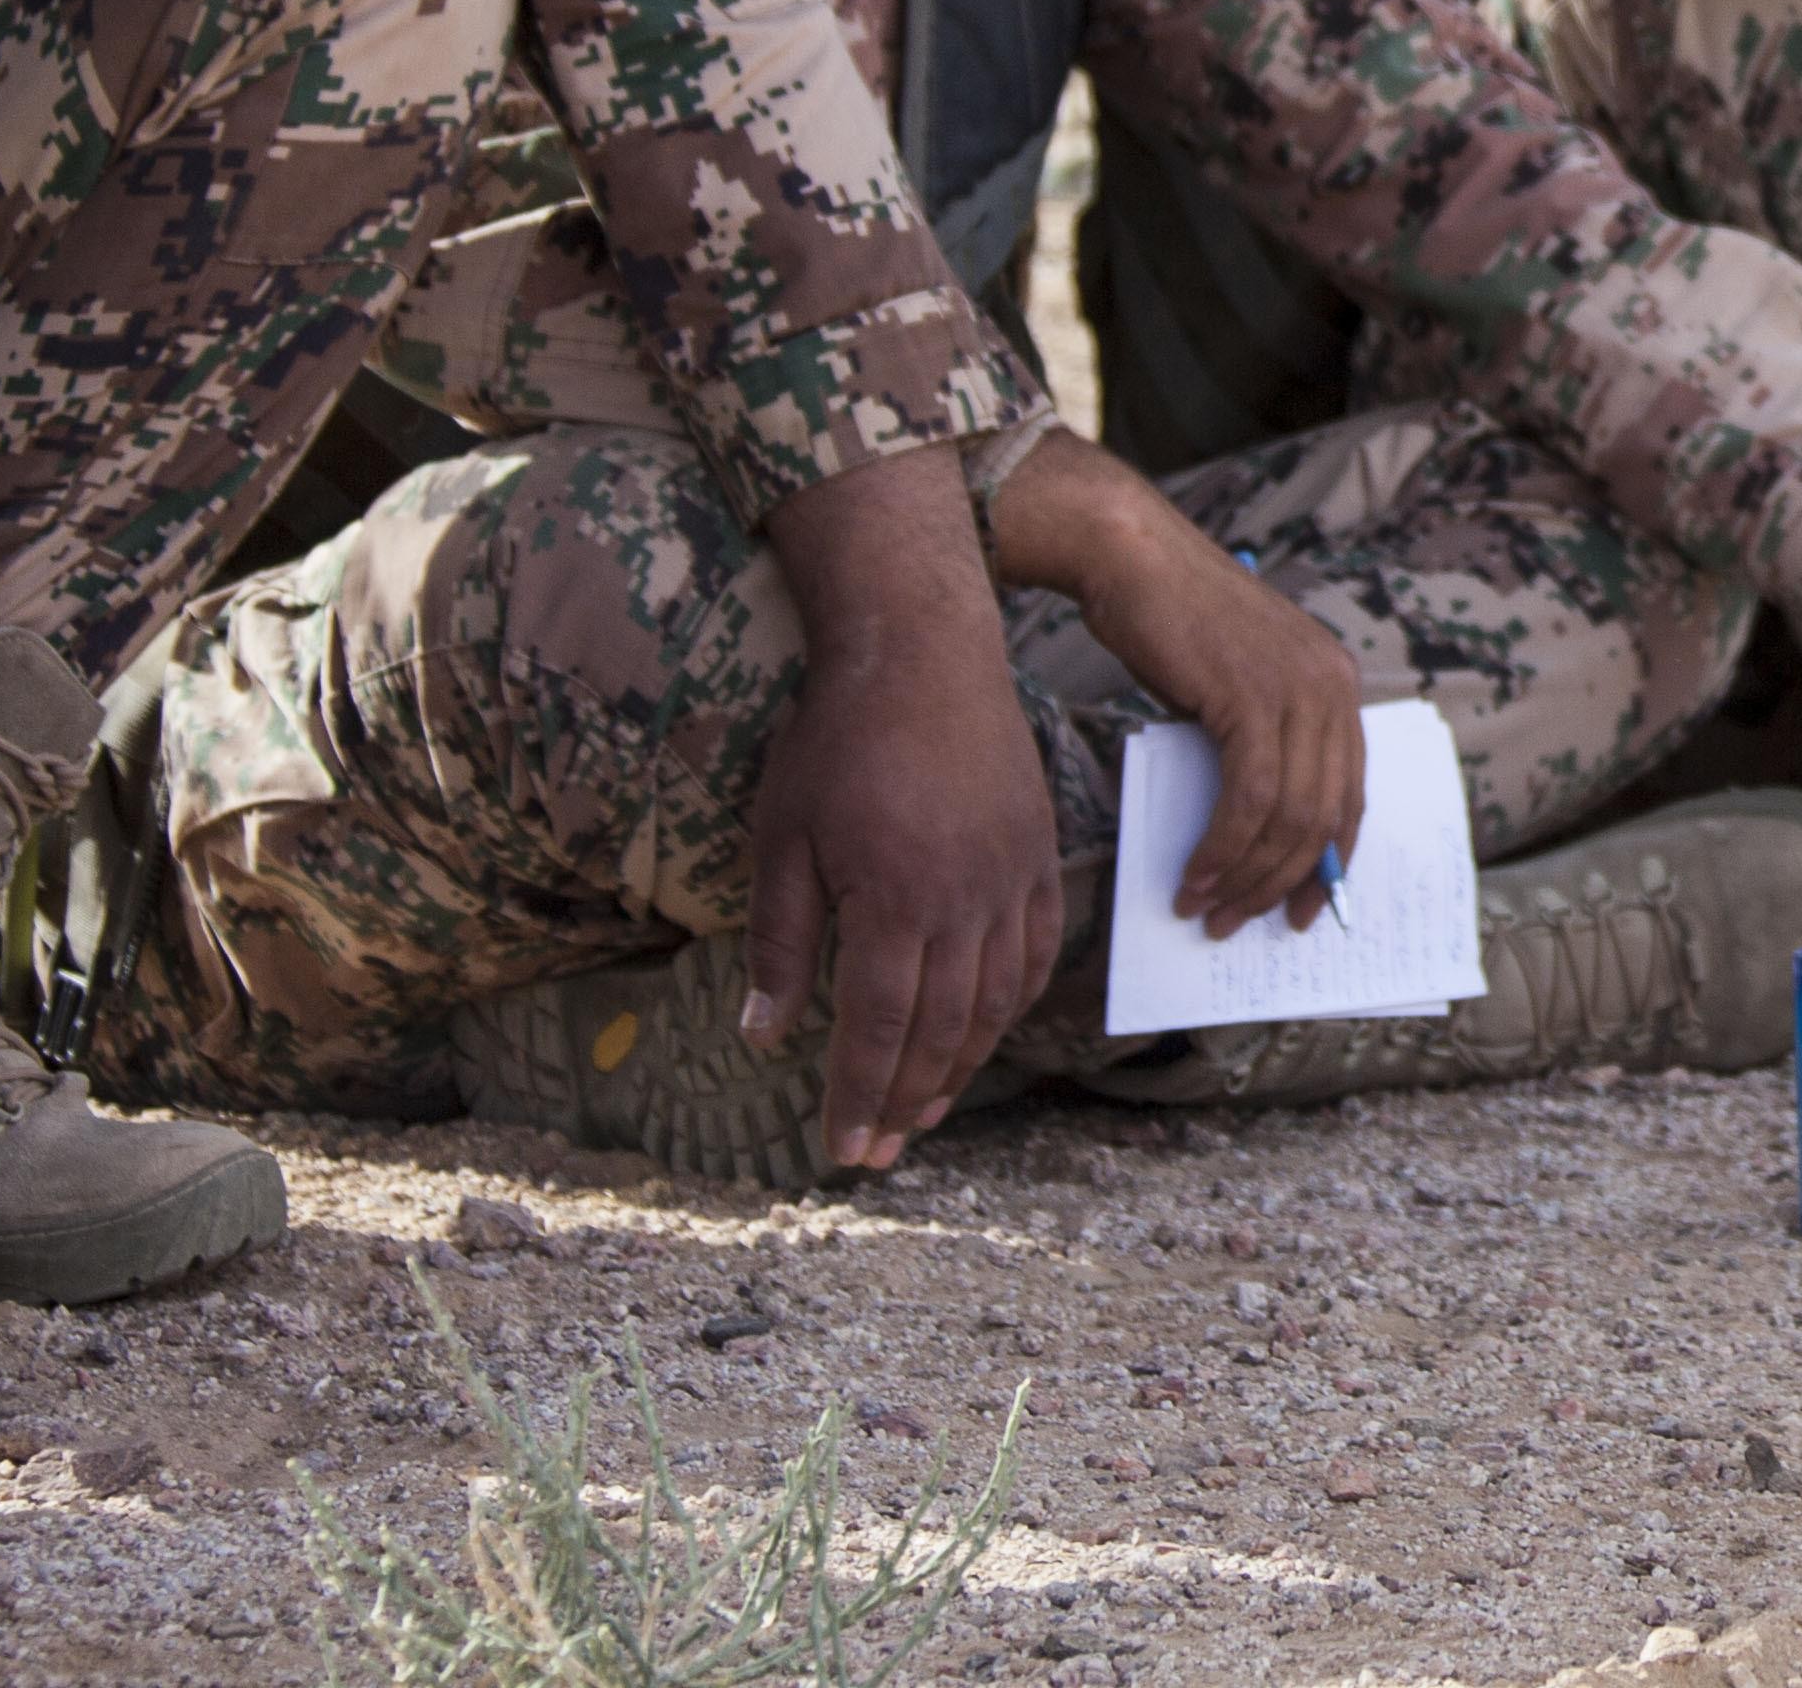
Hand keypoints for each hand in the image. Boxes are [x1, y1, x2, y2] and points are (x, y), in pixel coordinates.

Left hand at [749, 455, 1066, 1172]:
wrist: (922, 650)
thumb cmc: (836, 739)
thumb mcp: (782, 839)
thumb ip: (779, 943)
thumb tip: (764, 1037)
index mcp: (895, 901)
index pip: (879, 1028)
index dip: (860, 1096)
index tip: (843, 1150)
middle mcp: (965, 902)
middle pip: (942, 1029)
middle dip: (908, 1099)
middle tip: (880, 1151)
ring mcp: (1011, 879)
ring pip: (996, 1001)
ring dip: (960, 1065)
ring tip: (925, 1109)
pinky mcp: (1037, 854)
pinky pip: (1037, 950)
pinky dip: (1012, 1003)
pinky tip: (985, 1029)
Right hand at [1055, 461, 1370, 938]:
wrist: (1131, 558)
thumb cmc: (1170, 625)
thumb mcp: (1234, 689)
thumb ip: (1258, 748)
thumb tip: (1255, 836)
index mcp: (1336, 684)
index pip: (1352, 794)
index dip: (1328, 861)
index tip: (1299, 910)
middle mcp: (1333, 685)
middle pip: (1326, 814)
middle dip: (1283, 882)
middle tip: (1237, 923)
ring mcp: (1300, 688)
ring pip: (1291, 815)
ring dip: (1247, 876)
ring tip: (1204, 910)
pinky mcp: (1255, 695)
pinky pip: (1251, 798)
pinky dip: (1223, 848)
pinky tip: (1194, 876)